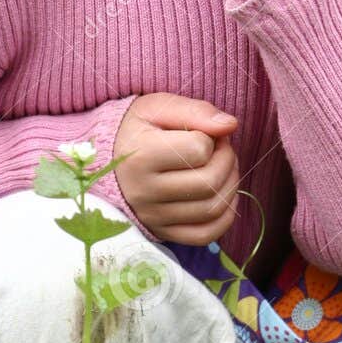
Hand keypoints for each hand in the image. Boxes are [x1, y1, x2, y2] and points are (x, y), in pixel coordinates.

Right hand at [112, 93, 240, 245]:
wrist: (110, 159)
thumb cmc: (139, 129)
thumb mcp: (159, 107)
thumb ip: (195, 111)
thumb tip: (230, 125)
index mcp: (140, 156)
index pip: (199, 150)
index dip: (211, 137)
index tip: (204, 133)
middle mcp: (144, 192)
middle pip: (210, 182)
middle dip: (227, 161)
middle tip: (221, 149)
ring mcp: (153, 216)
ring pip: (213, 209)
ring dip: (230, 184)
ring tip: (222, 167)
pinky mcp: (162, 232)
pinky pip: (205, 235)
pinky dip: (225, 217)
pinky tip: (222, 195)